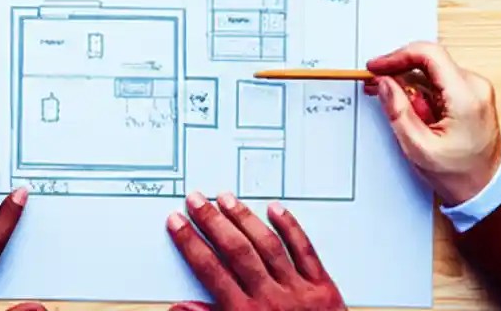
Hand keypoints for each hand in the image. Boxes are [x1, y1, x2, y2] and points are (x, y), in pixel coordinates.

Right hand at [167, 193, 344, 310]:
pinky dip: (290, 227)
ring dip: (244, 219)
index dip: (191, 243)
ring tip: (226, 199)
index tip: (177, 222)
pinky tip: (274, 209)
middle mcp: (271, 300)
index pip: (211, 271)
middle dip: (213, 222)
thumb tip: (177, 308)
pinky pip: (305, 251)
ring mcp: (299, 291)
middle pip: (237, 251)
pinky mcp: (324, 288)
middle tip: (196, 200)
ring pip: (267, 246)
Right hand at [365, 43, 500, 205]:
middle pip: (428, 61)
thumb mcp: (419, 147)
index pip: (429, 54)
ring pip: (431, 71)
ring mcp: (476, 89)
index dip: (397, 56)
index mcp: (466, 97)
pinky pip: (439, 81)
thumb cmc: (460, 174)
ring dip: (410, 86)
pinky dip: (421, 92)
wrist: (486, 188)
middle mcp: (476, 87)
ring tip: (404, 113)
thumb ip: (399, 111)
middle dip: (399, 73)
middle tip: (377, 86)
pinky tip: (416, 112)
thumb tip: (384, 82)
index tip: (377, 67)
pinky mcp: (472, 93)